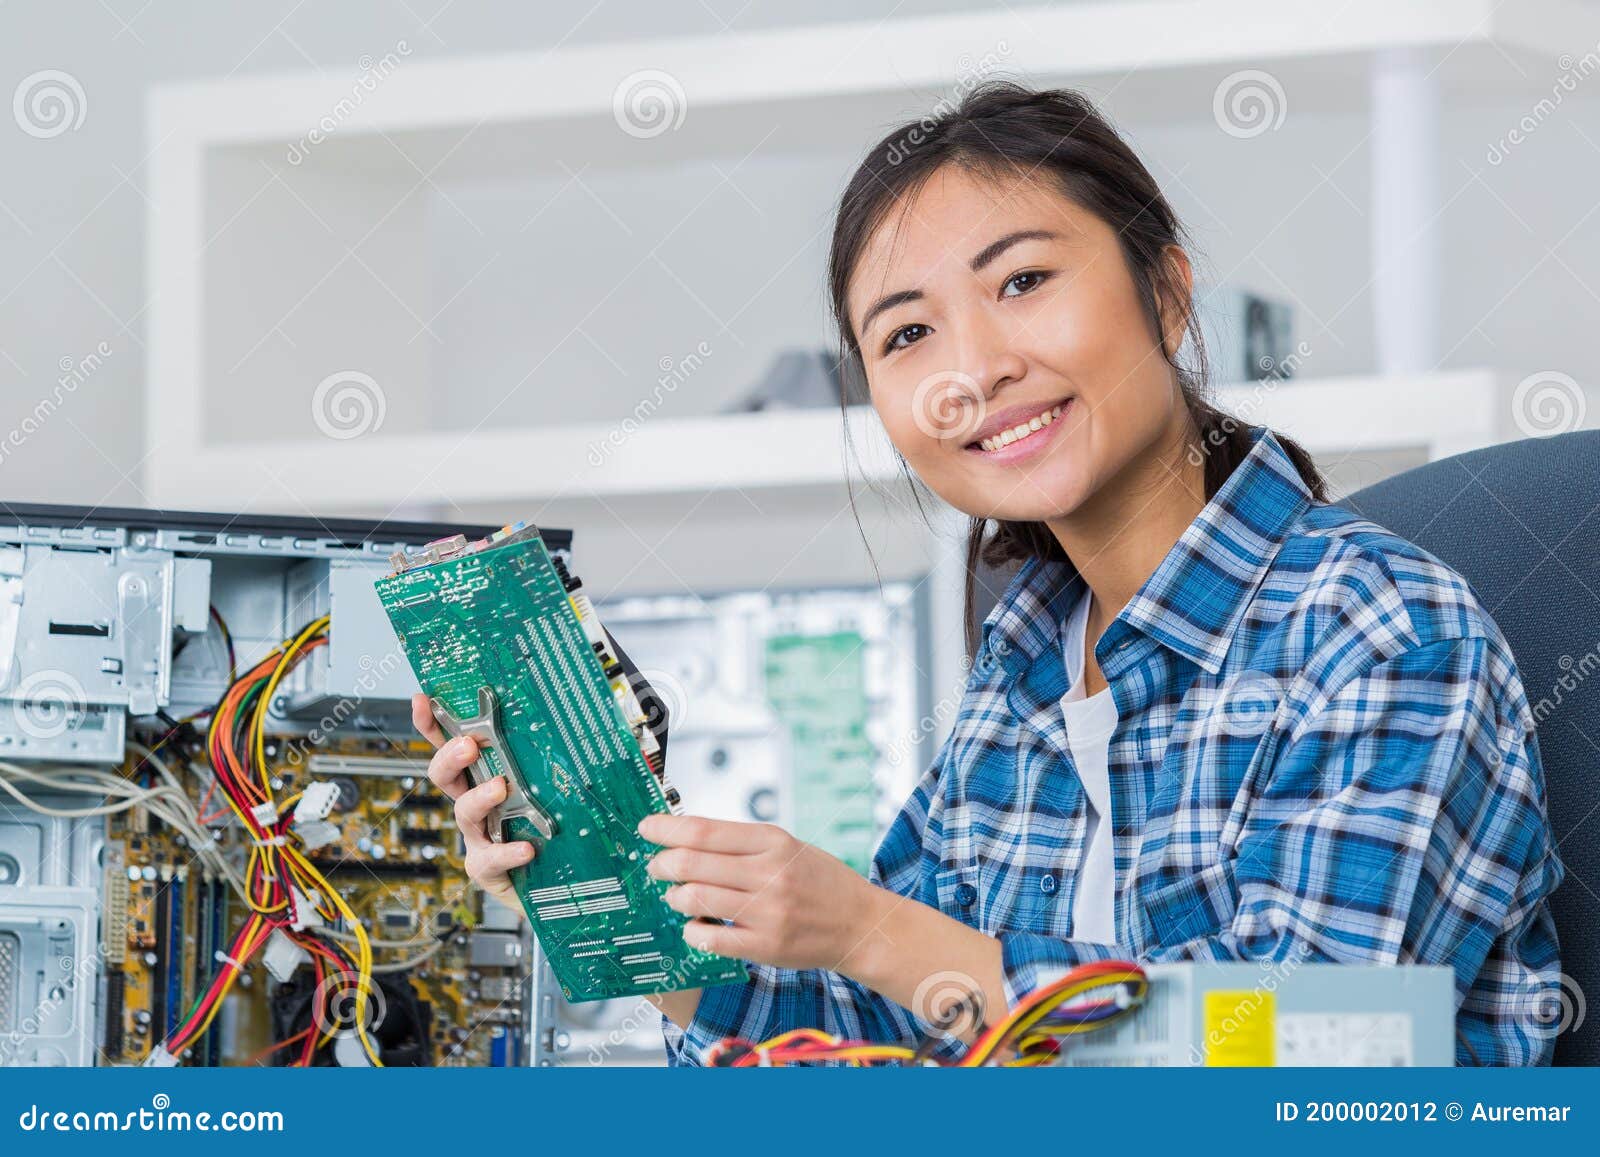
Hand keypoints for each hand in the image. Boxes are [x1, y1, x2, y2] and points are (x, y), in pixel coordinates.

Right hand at [411, 692, 535, 915]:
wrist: (553, 887)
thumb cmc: (549, 832)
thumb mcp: (548, 790)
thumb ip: (549, 763)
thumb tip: (570, 723)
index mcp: (483, 780)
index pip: (450, 747)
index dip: (432, 724)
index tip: (422, 700)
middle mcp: (475, 806)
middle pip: (444, 777)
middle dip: (450, 758)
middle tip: (468, 745)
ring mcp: (478, 838)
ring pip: (463, 814)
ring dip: (478, 797)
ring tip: (499, 788)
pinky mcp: (488, 869)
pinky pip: (490, 859)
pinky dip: (507, 852)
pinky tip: (526, 848)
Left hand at [637, 813, 887, 971]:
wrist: (859, 923)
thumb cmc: (818, 880)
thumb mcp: (788, 846)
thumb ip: (742, 843)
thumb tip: (687, 837)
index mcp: (773, 841)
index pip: (705, 830)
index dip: (667, 828)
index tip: (646, 827)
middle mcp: (770, 873)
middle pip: (694, 864)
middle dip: (663, 864)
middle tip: (655, 867)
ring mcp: (768, 912)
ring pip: (697, 900)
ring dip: (675, 897)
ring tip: (675, 896)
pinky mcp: (766, 946)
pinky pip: (710, 939)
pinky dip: (691, 931)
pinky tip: (693, 926)